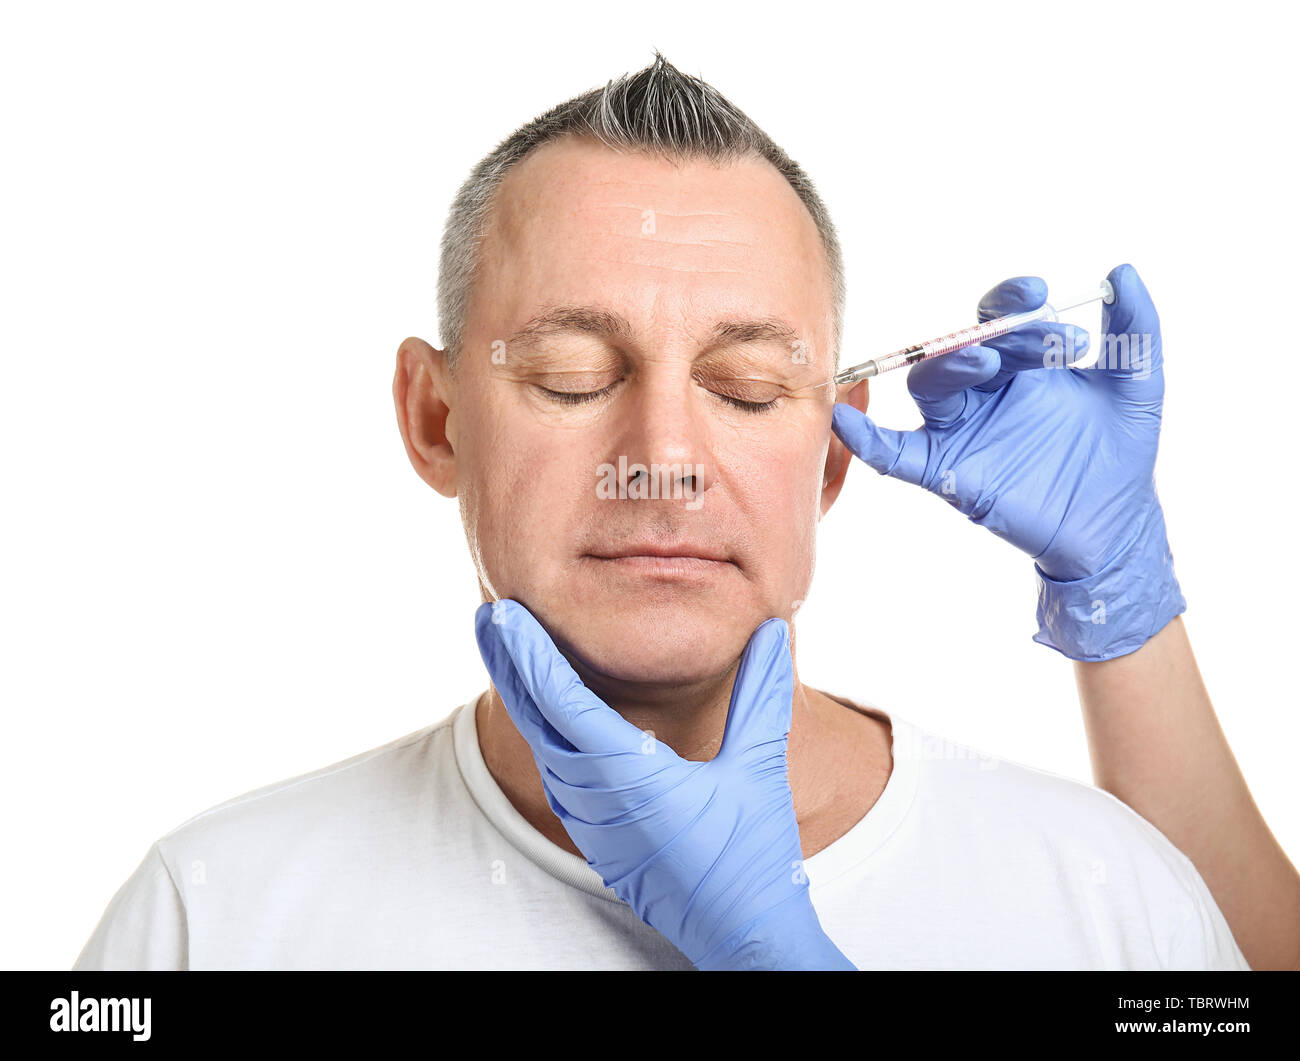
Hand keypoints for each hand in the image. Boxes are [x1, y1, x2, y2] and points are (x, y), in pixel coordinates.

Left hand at [473, 598, 854, 969]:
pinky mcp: (599, 841)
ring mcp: (592, 825)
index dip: (529, 654)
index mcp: (630, 776)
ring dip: (523, 699)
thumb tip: (768, 630)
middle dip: (509, 665)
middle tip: (487, 618)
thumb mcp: (759, 768)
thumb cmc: (752, 858)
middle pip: (536, 721)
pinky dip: (543, 735)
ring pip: (543, 750)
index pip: (562, 702)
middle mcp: (597, 800)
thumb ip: (760, 694)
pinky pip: (557, 776)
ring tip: (509, 653)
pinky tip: (546, 717)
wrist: (743, 938)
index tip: (503, 616)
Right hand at [831, 263, 1184, 660]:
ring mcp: (963, 429)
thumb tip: (1122, 272)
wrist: (1114, 525)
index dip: (1012, 301)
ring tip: (986, 361)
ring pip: (931, 386)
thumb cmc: (1121, 453)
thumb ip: (1135, 329)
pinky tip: (848, 421)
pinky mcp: (947, 471)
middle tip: (1045, 343)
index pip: (1000, 320)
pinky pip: (897, 454)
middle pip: (963, 347)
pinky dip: (867, 439)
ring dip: (949, 366)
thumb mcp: (1138, 384)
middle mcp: (985, 391)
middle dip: (994, 336)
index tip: (1039, 294)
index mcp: (1021, 364)